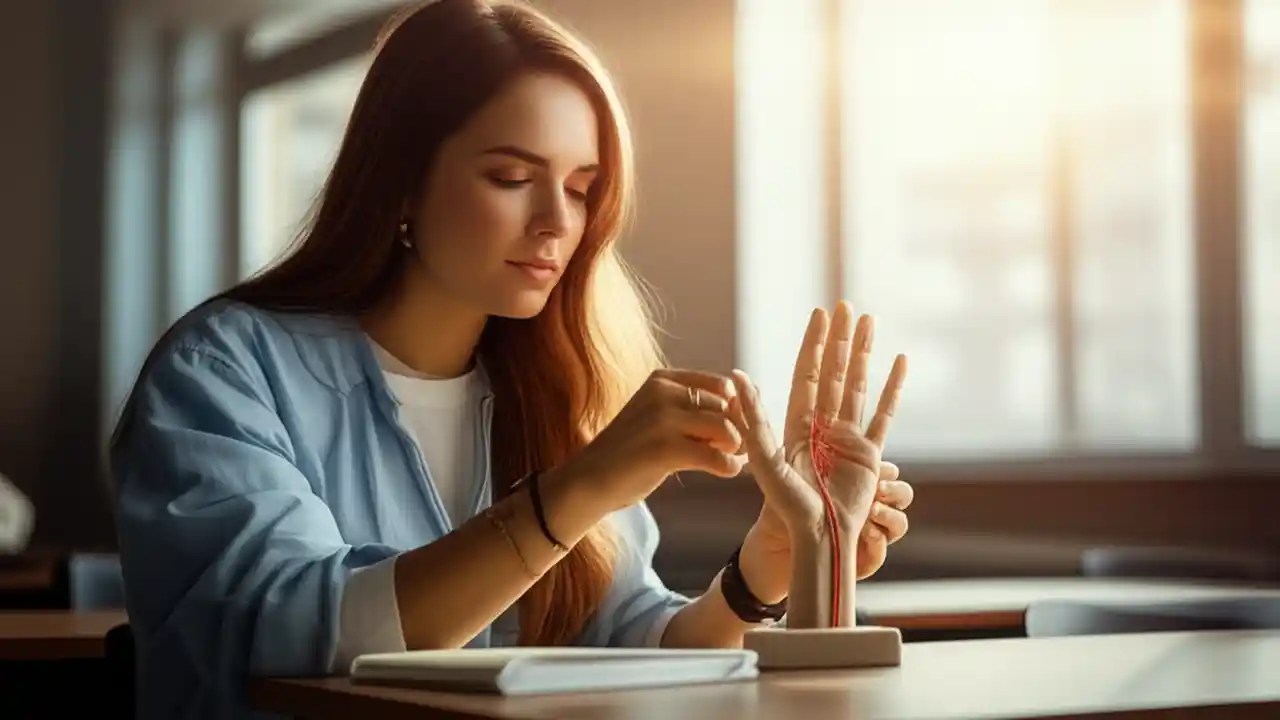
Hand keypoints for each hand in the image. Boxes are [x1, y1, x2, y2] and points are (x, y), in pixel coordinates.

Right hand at [564, 369, 746, 511]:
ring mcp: (663, 419)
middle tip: (735, 450)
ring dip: (735, 448)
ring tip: (731, 460)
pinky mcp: (665, 449)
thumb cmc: (628, 452)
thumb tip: (742, 411)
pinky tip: (726, 471)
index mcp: (662, 380)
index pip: (721, 385)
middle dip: (736, 430)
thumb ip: (690, 410)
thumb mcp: (656, 416)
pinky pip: (716, 456)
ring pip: (725, 429)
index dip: (735, 409)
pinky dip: (728, 466)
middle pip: (725, 408)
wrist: (589, 480)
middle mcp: (662, 392)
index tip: (733, 430)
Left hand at [730, 303, 907, 567]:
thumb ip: (752, 417)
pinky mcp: (871, 453)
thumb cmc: (787, 506)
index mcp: (796, 424)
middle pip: (832, 371)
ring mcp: (848, 437)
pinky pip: (884, 412)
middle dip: (839, 338)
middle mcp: (823, 425)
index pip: (807, 373)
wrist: (820, 536)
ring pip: (856, 384)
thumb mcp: (763, 459)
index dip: (814, 343)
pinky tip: (900, 362)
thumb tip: (736, 376)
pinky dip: (892, 387)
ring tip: (870, 321)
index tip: (820, 314)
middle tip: (846, 305)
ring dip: (863, 353)